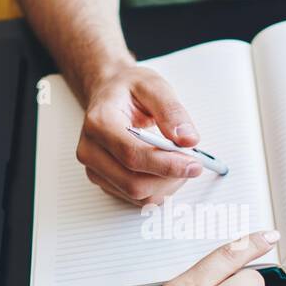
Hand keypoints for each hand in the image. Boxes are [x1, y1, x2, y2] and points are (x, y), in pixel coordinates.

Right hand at [78, 63, 203, 205]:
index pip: (133, 155)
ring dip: (166, 184)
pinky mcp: (104, 181)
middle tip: (191, 162)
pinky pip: (136, 198)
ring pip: (137, 195)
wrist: (109, 93)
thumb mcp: (153, 86)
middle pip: (134, 183)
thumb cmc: (128, 90)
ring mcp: (95, 169)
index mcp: (99, 122)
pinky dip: (158, 188)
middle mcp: (91, 150)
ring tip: (177, 161)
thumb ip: (172, 111)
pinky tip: (164, 168)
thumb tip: (188, 139)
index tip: (194, 164)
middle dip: (170, 177)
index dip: (167, 164)